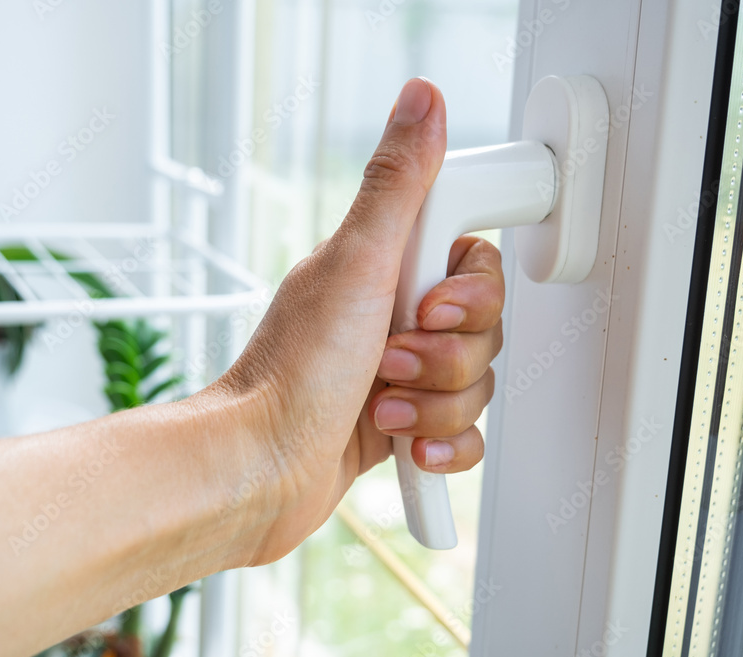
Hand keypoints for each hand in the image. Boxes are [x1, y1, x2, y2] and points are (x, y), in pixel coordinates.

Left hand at [217, 78, 503, 564]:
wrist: (259, 470)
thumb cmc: (292, 374)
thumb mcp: (355, 263)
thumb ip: (397, 184)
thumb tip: (421, 100)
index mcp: (383, 269)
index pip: (475, 263)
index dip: (469, 294)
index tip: (427, 305)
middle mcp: (392, 318)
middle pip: (483, 329)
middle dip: (446, 358)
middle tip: (390, 359)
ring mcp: (399, 375)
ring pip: (477, 385)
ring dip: (435, 405)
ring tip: (381, 405)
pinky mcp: (403, 426)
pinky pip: (465, 434)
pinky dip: (442, 446)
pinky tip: (407, 445)